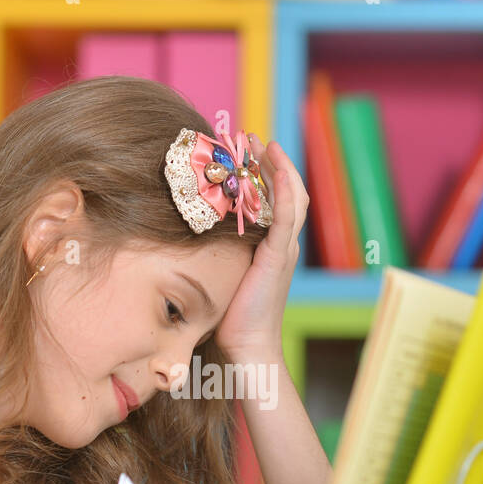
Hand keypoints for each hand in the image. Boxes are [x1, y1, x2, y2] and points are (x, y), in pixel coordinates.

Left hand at [215, 136, 309, 359]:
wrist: (247, 345)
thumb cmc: (231, 318)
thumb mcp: (224, 275)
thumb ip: (218, 253)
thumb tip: (191, 235)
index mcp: (271, 248)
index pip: (275, 200)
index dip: (265, 174)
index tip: (247, 151)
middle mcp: (282, 244)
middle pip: (287, 191)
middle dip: (270, 162)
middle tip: (252, 138)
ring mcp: (284, 248)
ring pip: (291, 196)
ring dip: (278, 166)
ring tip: (262, 143)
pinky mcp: (279, 255)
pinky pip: (287, 214)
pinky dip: (285, 187)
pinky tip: (276, 166)